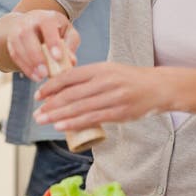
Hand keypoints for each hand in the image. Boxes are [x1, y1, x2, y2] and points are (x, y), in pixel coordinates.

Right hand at [0, 10, 78, 80]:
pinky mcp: (11, 41)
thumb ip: (71, 43)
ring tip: (40, 77)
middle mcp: (29, 21)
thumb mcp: (67, 31)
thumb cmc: (56, 29)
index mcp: (46, 17)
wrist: (33, 23)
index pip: (47, 25)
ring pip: (18, 46)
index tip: (58, 58)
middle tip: (46, 73)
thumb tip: (72, 61)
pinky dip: (24, 66)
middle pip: (27, 35)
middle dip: (36, 55)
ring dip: (28, 64)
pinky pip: (14, 54)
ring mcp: (17, 30)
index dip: (52, 41)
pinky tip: (34, 76)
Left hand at [33, 62, 167, 130]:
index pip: (70, 76)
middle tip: (36, 113)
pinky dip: (74, 123)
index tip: (38, 95)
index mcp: (101, 68)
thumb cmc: (131, 80)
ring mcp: (112, 97)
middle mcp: (105, 81)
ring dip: (58, 116)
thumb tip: (64, 89)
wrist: (159, 87)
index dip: (51, 86)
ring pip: (79, 107)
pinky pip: (92, 119)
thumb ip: (90, 78)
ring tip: (43, 121)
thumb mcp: (110, 71)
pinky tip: (61, 127)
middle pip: (71, 93)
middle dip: (50, 104)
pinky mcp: (119, 113)